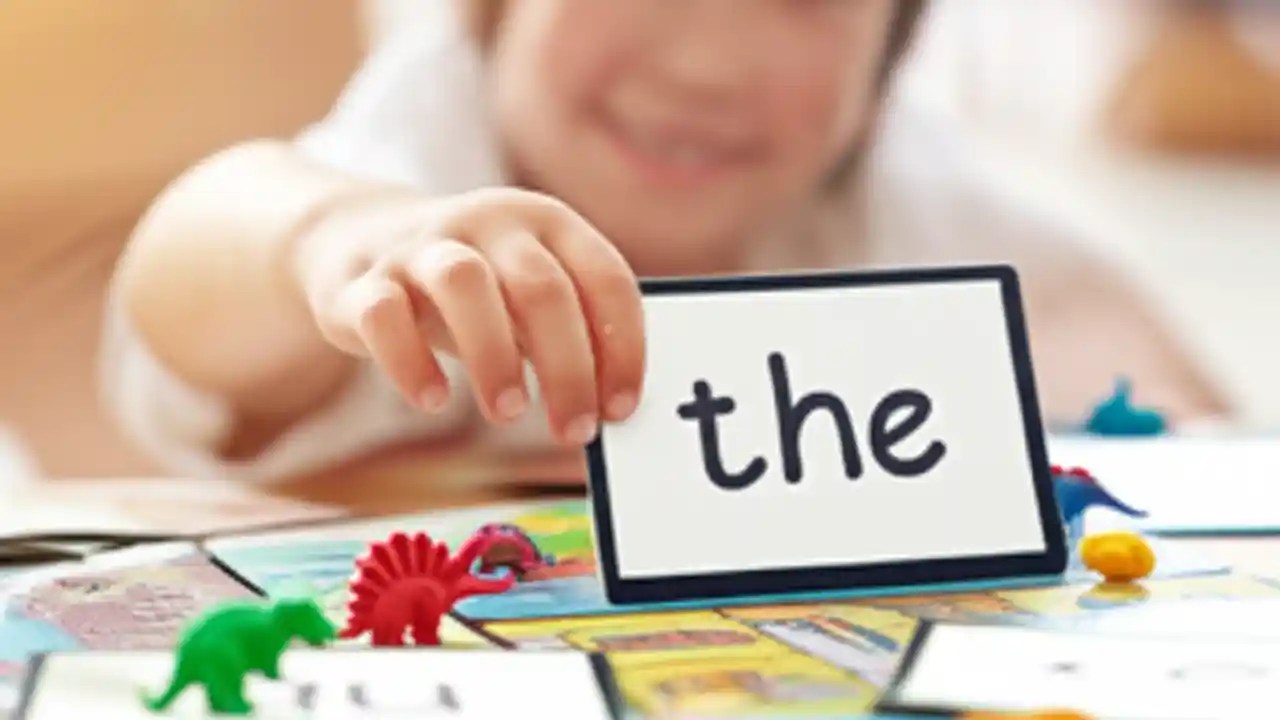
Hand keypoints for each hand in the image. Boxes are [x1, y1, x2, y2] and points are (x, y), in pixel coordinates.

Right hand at [295, 187, 645, 444]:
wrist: (360, 240)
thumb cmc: (474, 287)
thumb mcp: (527, 295)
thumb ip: (569, 337)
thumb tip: (609, 410)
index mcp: (546, 221)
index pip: (604, 277)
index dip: (622, 346)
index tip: (621, 408)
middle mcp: (487, 222)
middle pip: (541, 288)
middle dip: (568, 369)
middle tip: (575, 430)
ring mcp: (420, 246)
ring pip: (464, 283)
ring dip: (494, 356)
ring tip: (509, 413)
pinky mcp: (360, 281)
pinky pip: (383, 315)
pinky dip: (410, 362)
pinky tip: (432, 399)